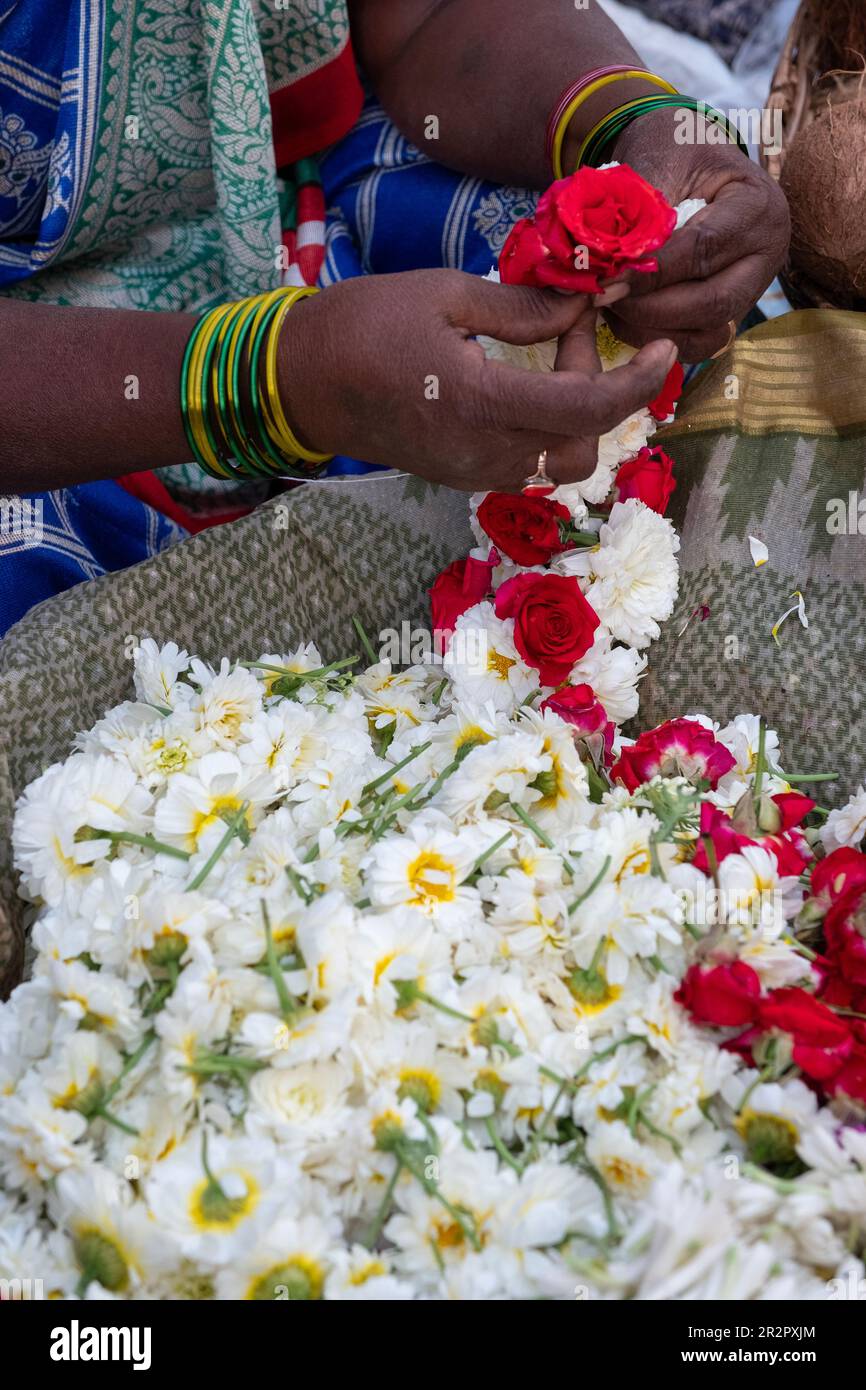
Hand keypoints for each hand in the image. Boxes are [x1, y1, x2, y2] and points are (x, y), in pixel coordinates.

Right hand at [279, 269, 676, 490]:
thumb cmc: (361, 325)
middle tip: (568, 333)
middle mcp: (483, 453)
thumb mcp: (444, 293)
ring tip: (549, 359)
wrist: (298, 383)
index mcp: (480, 403)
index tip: (664, 348)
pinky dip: (545, 428)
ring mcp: (471, 472)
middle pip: (585, 447)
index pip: (588, 409)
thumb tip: (580, 304)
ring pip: (559, 464)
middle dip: (600, 392)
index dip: (639, 382)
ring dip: (575, 416)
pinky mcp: (460, 476)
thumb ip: (521, 308)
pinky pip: (527, 465)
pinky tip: (525, 383)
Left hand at [598, 108, 790, 362]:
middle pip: (712, 302)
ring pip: (705, 332)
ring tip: (609, 308)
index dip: (651, 272)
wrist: (687, 158)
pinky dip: (656, 339)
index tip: (605, 281)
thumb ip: (638, 212)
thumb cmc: (674, 151)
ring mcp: (752, 289)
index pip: (702, 249)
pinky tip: (624, 319)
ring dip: (650, 330)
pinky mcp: (730, 313)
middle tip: (603, 298)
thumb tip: (600, 262)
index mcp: (757, 206)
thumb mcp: (658, 161)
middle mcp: (766, 254)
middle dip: (649, 308)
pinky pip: (696, 343)